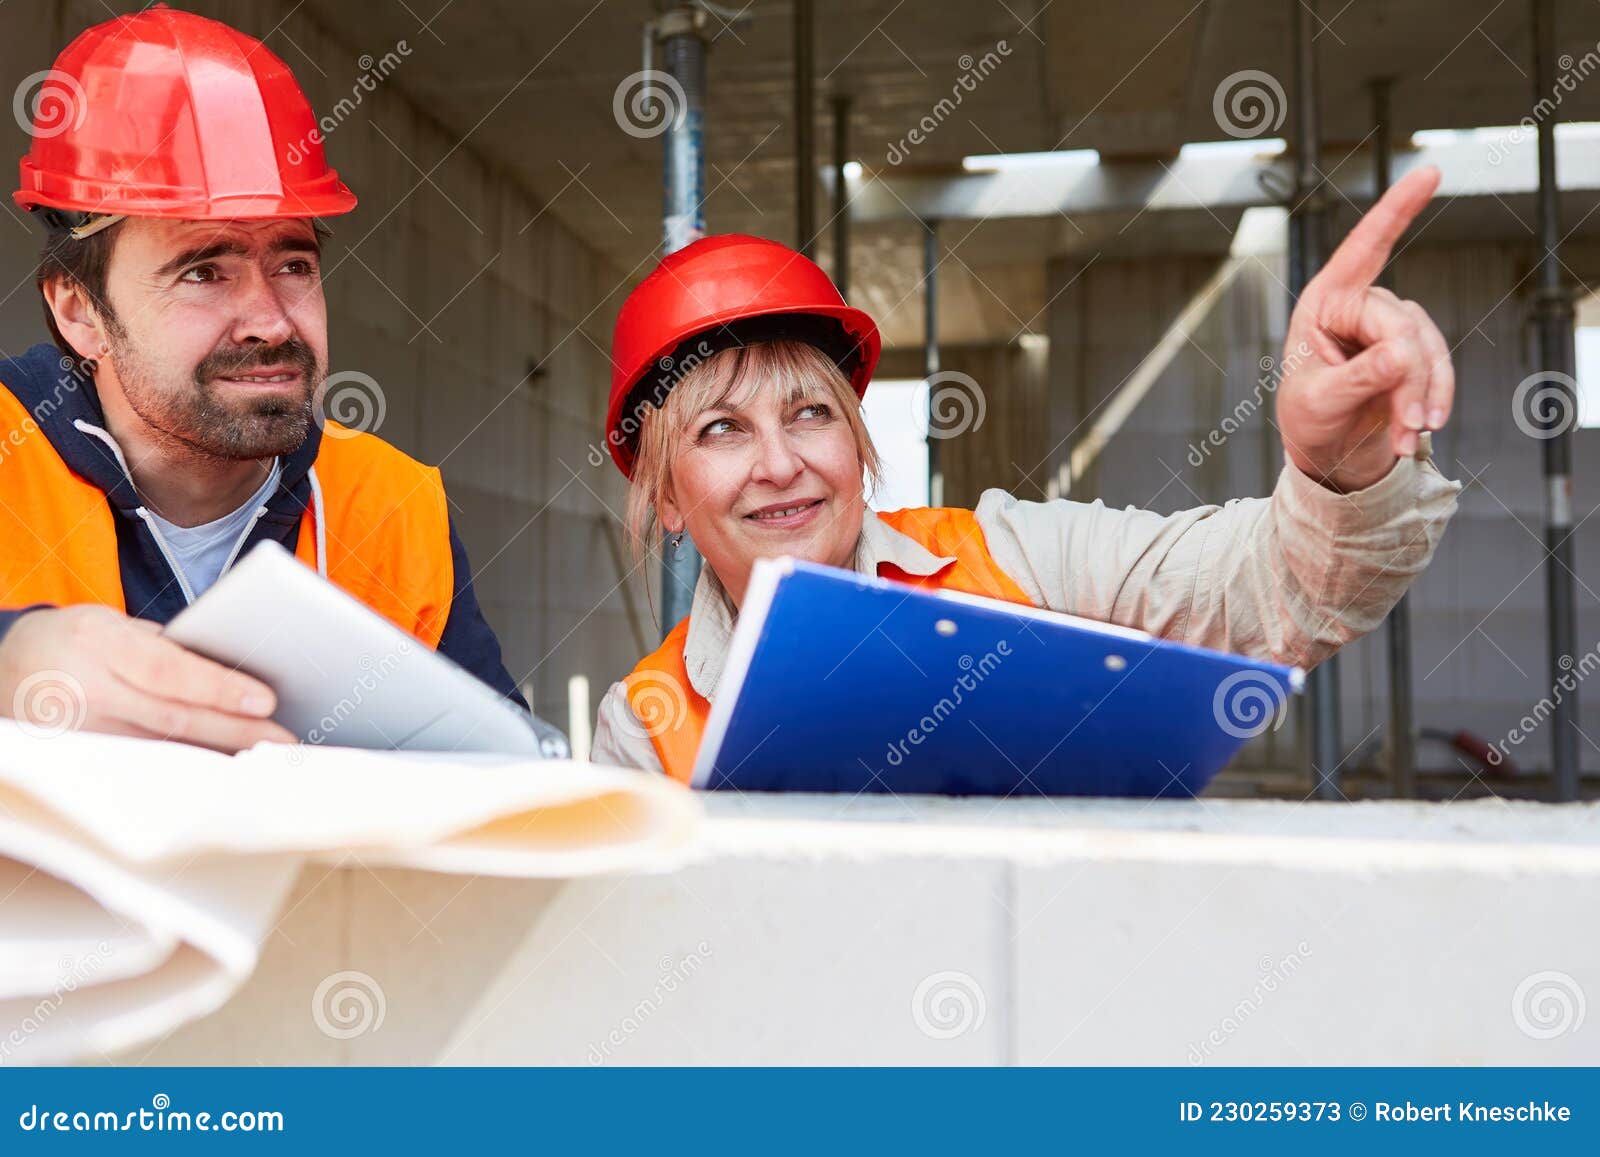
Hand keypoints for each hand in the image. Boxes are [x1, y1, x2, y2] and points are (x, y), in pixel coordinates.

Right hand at [0, 605, 295, 752]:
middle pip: (172, 717)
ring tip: (263, 758)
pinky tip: (220, 769)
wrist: (4, 668)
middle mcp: (85, 689)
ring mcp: (80, 731)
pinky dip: (186, 767)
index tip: (264, 700)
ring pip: (161, 748)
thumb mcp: (113, 623)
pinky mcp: (80, 758)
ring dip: (217, 755)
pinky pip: (144, 763)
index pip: (168, 671)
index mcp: (97, 643)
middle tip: (281, 739)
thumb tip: (231, 670)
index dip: (218, 688)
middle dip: (234, 731)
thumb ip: (164, 646)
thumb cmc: (73, 638)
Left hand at [1276, 165, 1454, 492]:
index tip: (1430, 173)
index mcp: (1323, 302)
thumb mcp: (1319, 401)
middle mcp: (1358, 306)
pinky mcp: (1412, 351)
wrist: (1326, 451)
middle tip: (1410, 423)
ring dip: (1424, 394)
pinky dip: (1435, 397)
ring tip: (1410, 436)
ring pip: (1425, 347)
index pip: (1363, 248)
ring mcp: (1390, 327)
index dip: (1396, 210)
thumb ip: (1359, 378)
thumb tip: (1401, 357)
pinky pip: (1437, 365)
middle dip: (1408, 377)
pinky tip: (1422, 429)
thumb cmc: (1307, 418)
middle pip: (1401, 325)